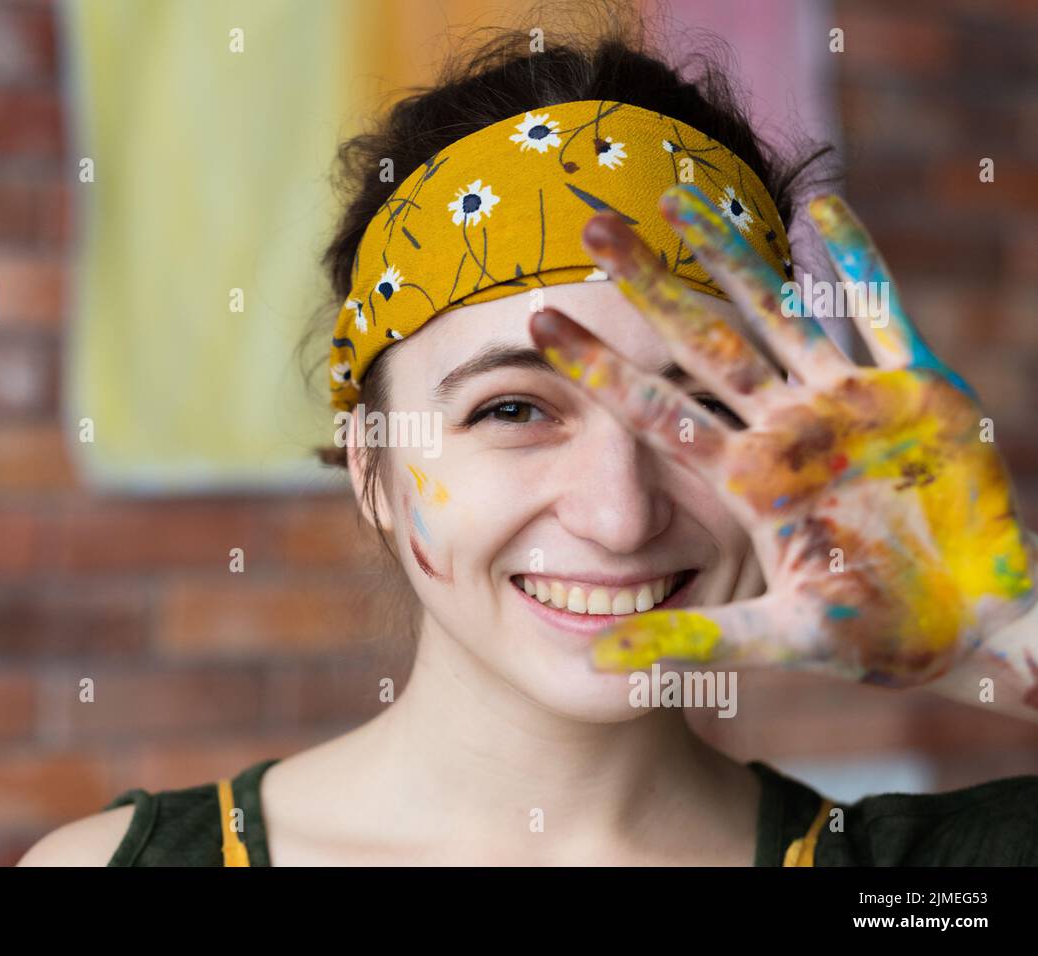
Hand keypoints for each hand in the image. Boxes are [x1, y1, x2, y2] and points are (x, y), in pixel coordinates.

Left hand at [529, 186, 1035, 687]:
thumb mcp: (778, 638)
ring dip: (734, 254)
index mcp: (744, 479)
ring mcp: (846, 404)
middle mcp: (783, 428)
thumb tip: (596, 668)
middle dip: (648, 284)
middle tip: (588, 225)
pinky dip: (858, 263)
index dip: (599, 368)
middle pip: (701, 339)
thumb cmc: (876, 635)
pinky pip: (882, 314)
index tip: (536, 324)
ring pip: (779, 311)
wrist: (971, 630)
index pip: (653, 410)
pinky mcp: (918, 394)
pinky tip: (823, 209)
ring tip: (681, 194)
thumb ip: (694, 643)